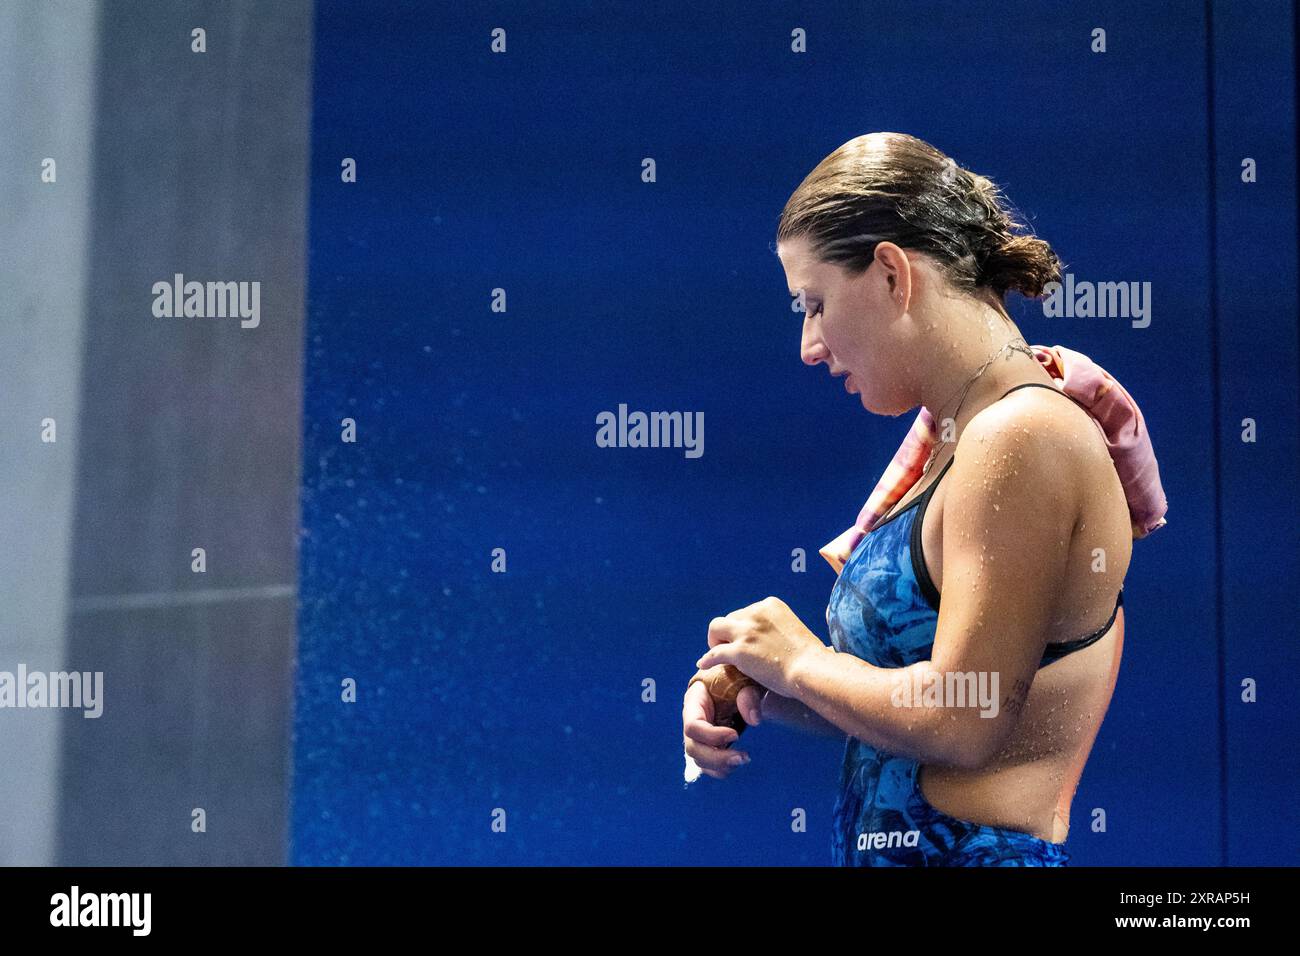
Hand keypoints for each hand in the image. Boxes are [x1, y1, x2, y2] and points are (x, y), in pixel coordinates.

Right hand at [682, 678, 766, 778]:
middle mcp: (691, 720)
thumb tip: (754, 720)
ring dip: (720, 765)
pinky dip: (721, 769)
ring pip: (699, 759)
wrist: (738, 683)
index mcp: (694, 702)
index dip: (712, 736)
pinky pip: (707, 764)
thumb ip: (748, 696)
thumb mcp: (744, 681)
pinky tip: (738, 762)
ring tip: (744, 759)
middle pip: (692, 748)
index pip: (693, 726)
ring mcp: (698, 735)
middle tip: (743, 757)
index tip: (736, 735)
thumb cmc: (737, 678)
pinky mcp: (707, 744)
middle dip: (716, 758)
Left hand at [694, 596, 824, 698]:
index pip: (746, 611)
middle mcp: (755, 613)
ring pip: (716, 628)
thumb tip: (768, 639)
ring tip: (718, 651)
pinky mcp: (739, 651)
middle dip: (729, 632)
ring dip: (715, 639)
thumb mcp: (792, 628)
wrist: (811, 669)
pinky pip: (714, 653)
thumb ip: (775, 627)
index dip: (743, 626)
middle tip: (731, 647)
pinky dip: (708, 658)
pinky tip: (704, 664)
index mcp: (770, 605)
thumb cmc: (808, 657)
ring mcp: (746, 632)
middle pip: (730, 618)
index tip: (746, 638)